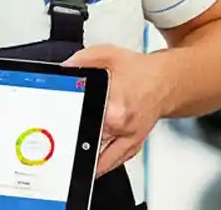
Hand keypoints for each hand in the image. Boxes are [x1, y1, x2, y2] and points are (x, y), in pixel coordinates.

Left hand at [63, 45, 170, 176]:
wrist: (165, 80)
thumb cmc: (138, 70)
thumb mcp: (106, 56)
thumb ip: (80, 62)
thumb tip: (63, 70)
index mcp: (113, 106)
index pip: (81, 121)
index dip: (64, 124)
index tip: (55, 123)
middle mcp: (122, 126)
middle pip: (89, 143)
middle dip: (72, 142)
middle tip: (59, 141)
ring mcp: (129, 138)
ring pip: (102, 159)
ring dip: (86, 159)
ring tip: (70, 159)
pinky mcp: (134, 144)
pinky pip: (115, 160)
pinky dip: (102, 163)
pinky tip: (91, 165)